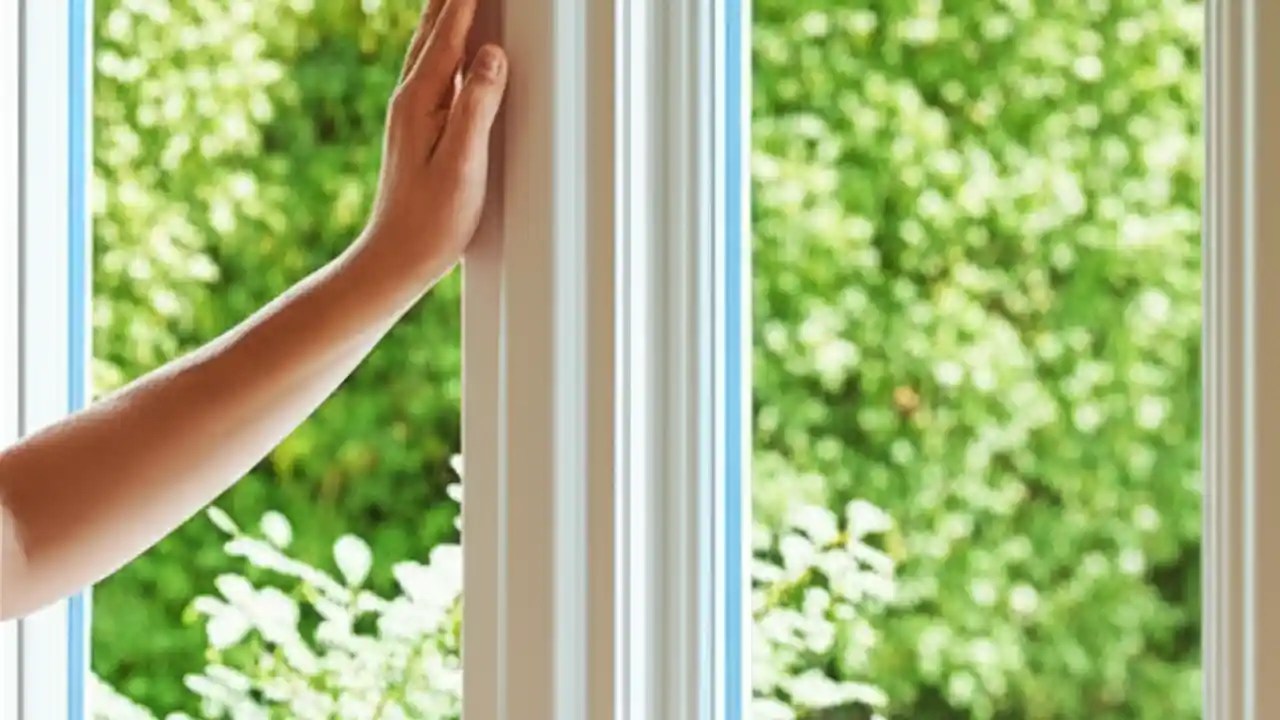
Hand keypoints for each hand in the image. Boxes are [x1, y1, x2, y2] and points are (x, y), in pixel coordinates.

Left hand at [358, 0, 506, 286]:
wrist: (396, 257)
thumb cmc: (432, 220)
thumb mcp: (462, 162)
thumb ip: (476, 105)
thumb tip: (491, 53)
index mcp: (419, 101)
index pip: (449, 35)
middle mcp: (410, 99)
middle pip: (433, 31)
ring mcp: (412, 113)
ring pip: (431, 48)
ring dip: (446, 14)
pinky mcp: (420, 129)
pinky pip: (435, 70)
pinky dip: (446, 45)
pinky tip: (453, 47)